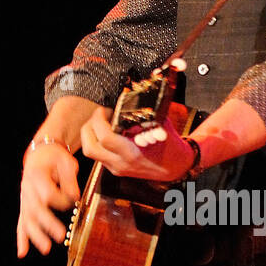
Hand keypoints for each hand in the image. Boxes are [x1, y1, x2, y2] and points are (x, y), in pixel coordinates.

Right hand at [17, 139, 80, 256]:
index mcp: (37, 175)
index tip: (74, 198)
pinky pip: (22, 223)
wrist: (39, 154)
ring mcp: (25, 199)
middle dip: (48, 224)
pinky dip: (22, 238)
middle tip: (61, 235)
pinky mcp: (25, 206)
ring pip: (28, 219)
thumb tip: (74, 197)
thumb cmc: (55, 158)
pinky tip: (23, 253)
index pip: (48, 194)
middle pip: (36, 209)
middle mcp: (27, 188)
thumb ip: (70, 179)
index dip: (62, 199)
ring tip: (46, 249)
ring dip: (36, 235)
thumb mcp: (66, 161)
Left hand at [80, 107, 194, 184]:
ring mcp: (116, 168)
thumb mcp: (161, 127)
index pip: (105, 138)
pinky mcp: (115, 169)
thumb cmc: (170, 146)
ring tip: (101, 122)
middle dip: (89, 126)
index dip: (99, 120)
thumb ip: (144, 113)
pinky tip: (108, 131)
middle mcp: (121, 163)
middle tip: (99, 115)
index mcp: (132, 154)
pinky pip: (98, 154)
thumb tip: (129, 96)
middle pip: (90, 147)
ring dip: (91, 134)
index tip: (105, 109)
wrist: (176, 168)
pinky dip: (97, 140)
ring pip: (90, 151)